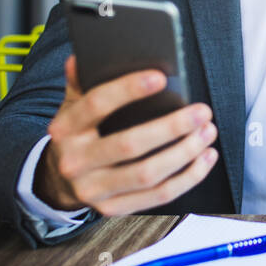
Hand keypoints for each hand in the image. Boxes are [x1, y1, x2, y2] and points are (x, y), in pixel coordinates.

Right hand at [33, 54, 218, 216]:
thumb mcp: (71, 106)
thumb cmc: (78, 134)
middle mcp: (75, 161)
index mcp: (65, 128)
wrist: (58, 180)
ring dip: (185, 153)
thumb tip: (82, 57)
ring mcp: (93, 189)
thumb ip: (80, 82)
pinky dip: (187, 178)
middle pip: (129, 144)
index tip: (161, 78)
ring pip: (147, 174)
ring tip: (207, 132)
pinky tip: (204, 158)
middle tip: (202, 111)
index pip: (96, 104)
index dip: (128, 90)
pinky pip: (158, 196)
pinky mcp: (113, 208)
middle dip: (171, 127)